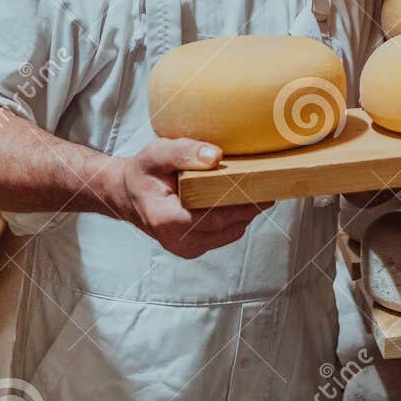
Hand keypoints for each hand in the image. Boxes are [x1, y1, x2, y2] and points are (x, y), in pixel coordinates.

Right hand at [109, 138, 270, 259]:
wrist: (128, 195)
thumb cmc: (143, 173)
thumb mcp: (156, 153)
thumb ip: (184, 152)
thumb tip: (216, 157)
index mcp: (166, 219)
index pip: (214, 216)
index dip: (240, 203)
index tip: (261, 185)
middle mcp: (177, 240)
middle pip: (226, 225)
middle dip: (250, 206)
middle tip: (272, 184)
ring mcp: (186, 248)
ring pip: (230, 232)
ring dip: (247, 213)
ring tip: (263, 189)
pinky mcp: (194, 248)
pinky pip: (224, 234)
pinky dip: (237, 218)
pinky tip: (244, 199)